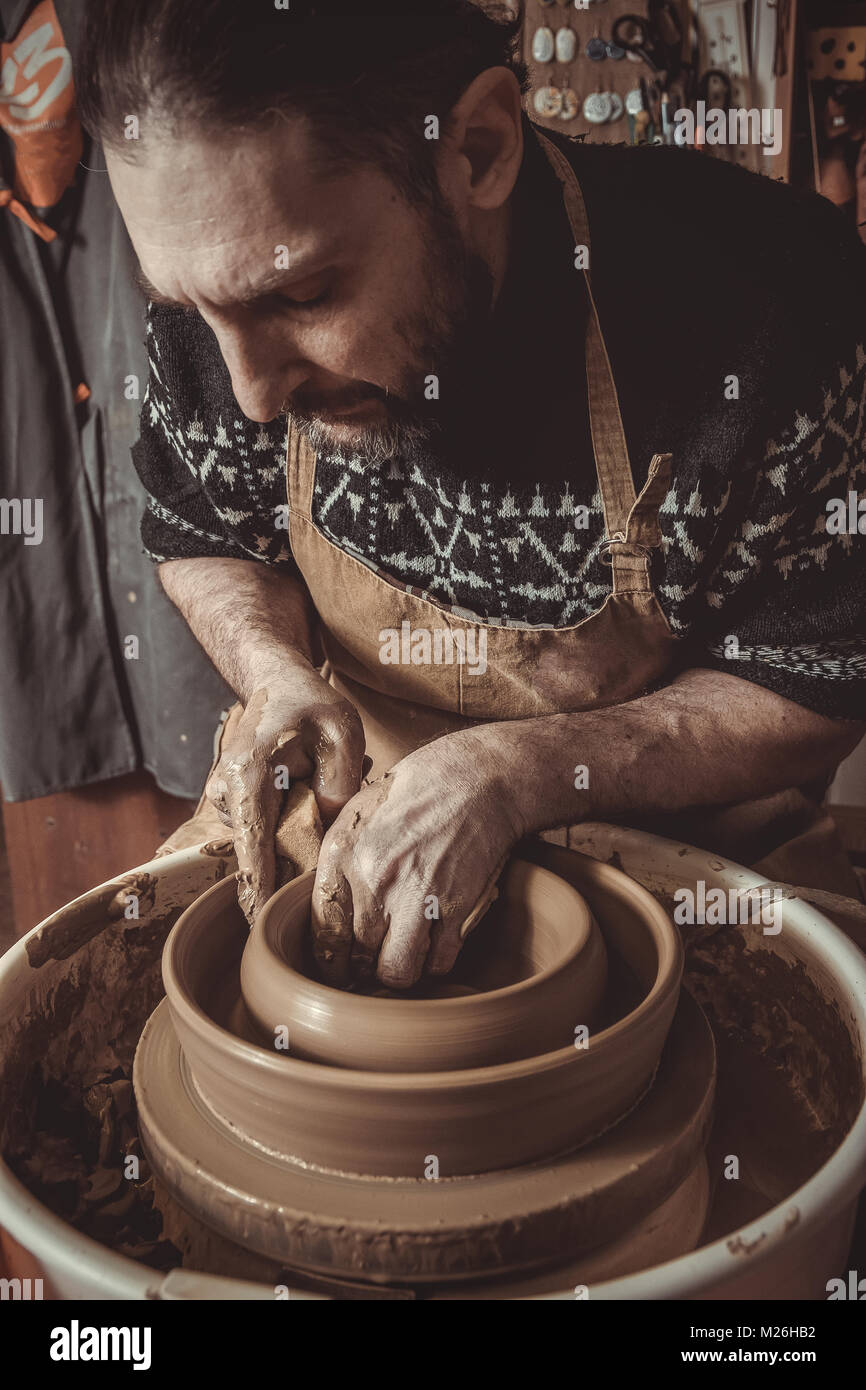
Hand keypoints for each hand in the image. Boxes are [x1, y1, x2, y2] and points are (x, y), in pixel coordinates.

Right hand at [206, 661, 364, 923]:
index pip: (253, 852)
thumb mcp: (341, 734)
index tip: (262, 932)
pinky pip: (261, 832)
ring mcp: (226, 800)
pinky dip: (285, 828)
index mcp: (248, 778)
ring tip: (320, 799)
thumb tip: (330, 833)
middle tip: (327, 839)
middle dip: (292, 863)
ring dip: (292, 839)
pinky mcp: (233, 804)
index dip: (261, 894)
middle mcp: (227, 793)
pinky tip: (305, 799)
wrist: (275, 681)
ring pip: (262, 844)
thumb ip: (339, 785)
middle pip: (260, 853)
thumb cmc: (311, 705)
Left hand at [310, 729, 525, 988]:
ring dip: (401, 969)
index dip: (331, 959)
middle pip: (358, 959)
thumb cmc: (423, 786)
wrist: (484, 778)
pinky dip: (437, 960)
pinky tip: (437, 941)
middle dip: (365, 966)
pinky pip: (439, 962)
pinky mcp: (457, 907)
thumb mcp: (363, 806)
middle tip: (376, 959)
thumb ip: (341, 854)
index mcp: (346, 854)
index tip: (339, 965)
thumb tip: (326, 900)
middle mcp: (376, 880)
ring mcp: (417, 896)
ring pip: (397, 972)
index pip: (324, 932)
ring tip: (406, 954)